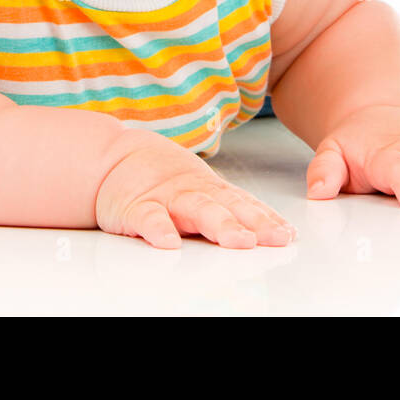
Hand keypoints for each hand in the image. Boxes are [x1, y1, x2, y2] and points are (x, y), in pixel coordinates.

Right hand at [95, 130, 296, 248]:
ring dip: (219, 225)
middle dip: (252, 223)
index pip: (243, 204)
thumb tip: (272, 232)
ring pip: (195, 210)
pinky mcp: (135, 207)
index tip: (286, 235)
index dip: (266, 219)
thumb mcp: (200, 189)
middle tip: (273, 239)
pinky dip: (158, 229)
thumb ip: (230, 208)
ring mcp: (165, 198)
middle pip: (226, 207)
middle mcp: (193, 192)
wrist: (113, 155)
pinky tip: (169, 243)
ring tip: (239, 241)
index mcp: (210, 190)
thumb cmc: (163, 178)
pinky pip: (148, 218)